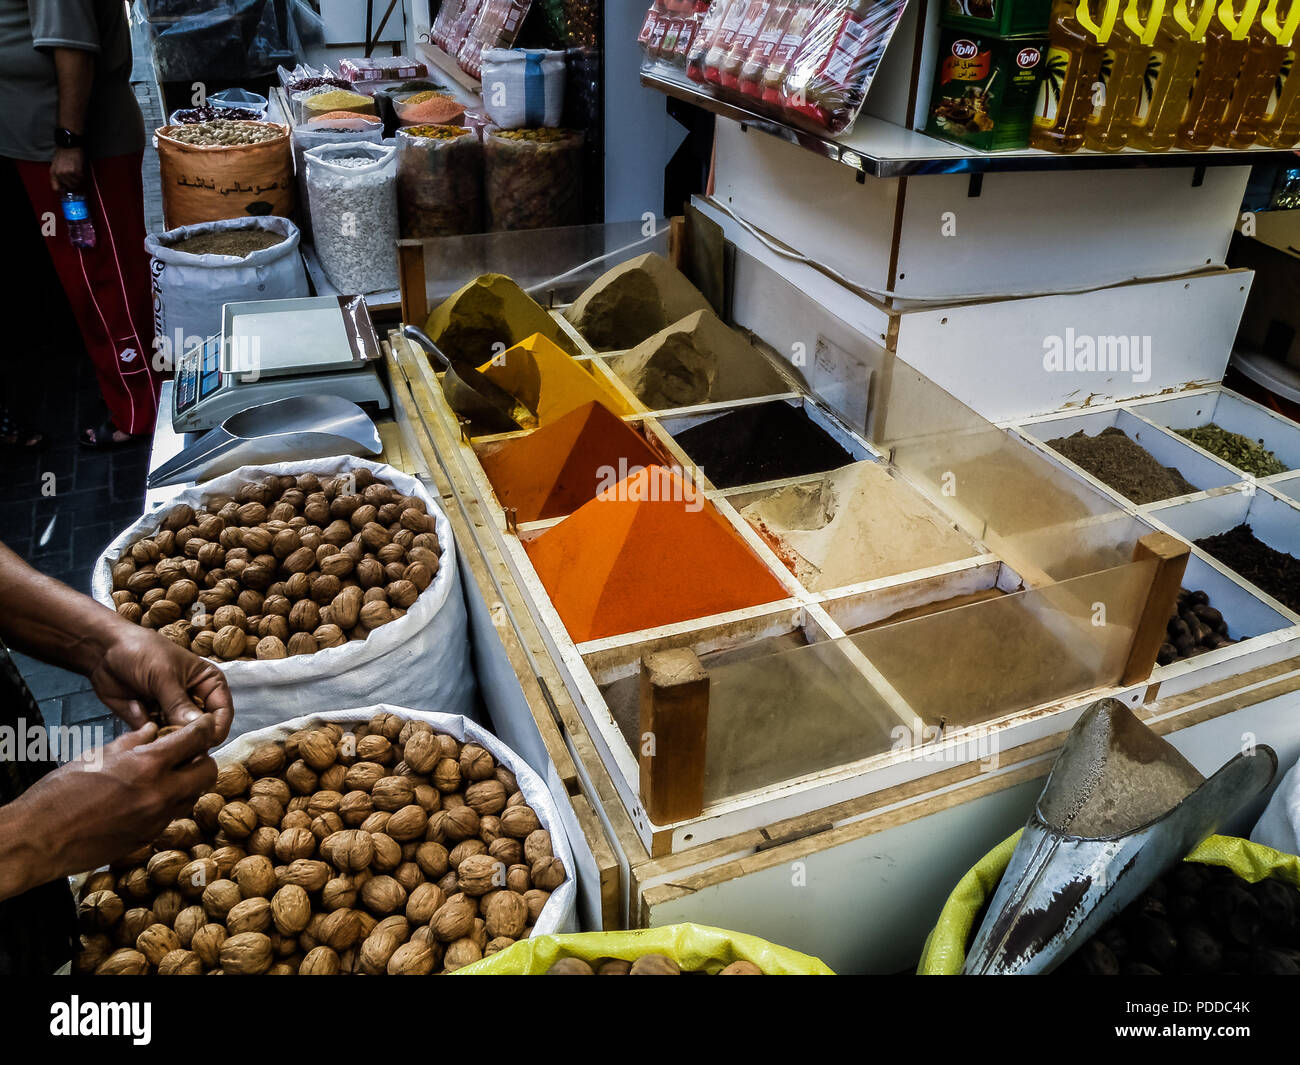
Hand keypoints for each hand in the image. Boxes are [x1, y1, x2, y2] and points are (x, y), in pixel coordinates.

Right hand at [6, 721, 216, 890]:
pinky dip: (167, 803)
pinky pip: (171, 816)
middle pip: (208, 771)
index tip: (207, 723)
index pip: (196, 739)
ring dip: (187, 783)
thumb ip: (132, 742)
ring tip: (165, 775)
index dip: (206, 727)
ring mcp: (157, 819)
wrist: (40, 838)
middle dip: (202, 759)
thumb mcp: (97, 755)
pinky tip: (146, 797)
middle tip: (187, 754)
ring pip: (192, 796)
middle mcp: (161, 793)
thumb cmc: (60, 792)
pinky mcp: (148, 838)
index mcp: (148, 765)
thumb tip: (153, 729)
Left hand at [50, 147, 84, 192]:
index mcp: (53, 172)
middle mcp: (59, 174)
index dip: (62, 190)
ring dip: (78, 178)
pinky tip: (80, 169)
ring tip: (77, 171)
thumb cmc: (63, 152)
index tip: (66, 189)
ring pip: (76, 182)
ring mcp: (67, 173)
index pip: (56, 188)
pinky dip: (82, 175)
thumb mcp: (56, 164)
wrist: (69, 144)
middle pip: (70, 186)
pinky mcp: (75, 171)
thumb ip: (58, 174)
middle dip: (74, 183)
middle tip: (75, 177)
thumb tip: (63, 185)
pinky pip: (81, 177)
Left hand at [89, 624, 233, 743]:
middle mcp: (194, 701)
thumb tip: (199, 732)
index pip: (222, 713)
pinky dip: (148, 738)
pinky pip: (156, 740)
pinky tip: (136, 721)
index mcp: (208, 684)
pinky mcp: (151, 723)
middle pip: (202, 730)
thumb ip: (180, 705)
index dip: (215, 729)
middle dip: (189, 739)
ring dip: (166, 741)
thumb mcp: (163, 676)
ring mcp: (172, 713)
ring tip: (149, 730)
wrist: (103, 650)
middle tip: (171, 742)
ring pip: (179, 739)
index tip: (201, 742)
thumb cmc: (141, 652)